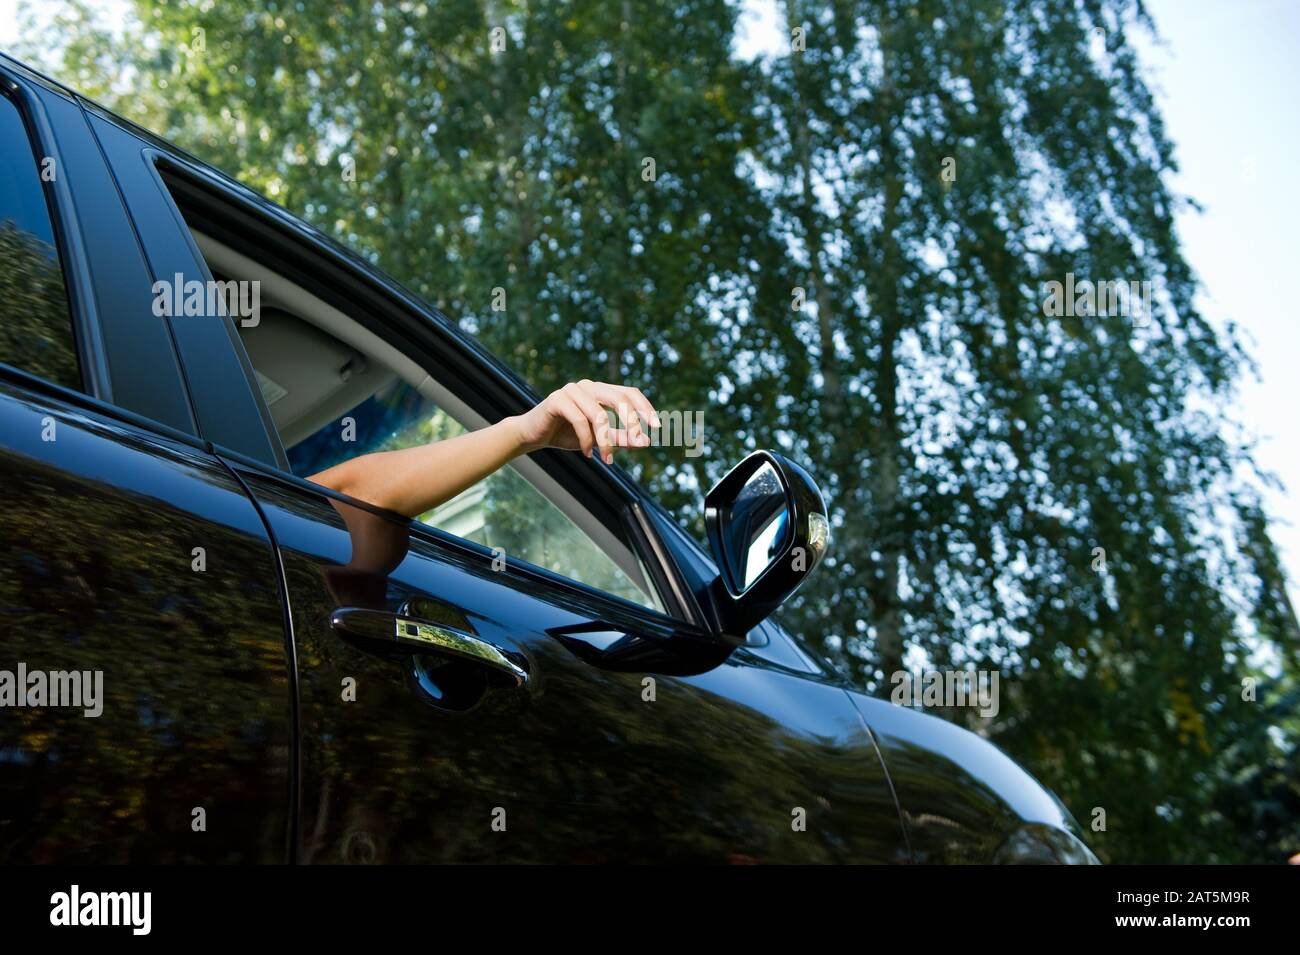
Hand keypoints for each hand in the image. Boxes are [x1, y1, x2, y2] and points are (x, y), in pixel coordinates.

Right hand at [510, 380, 660, 463]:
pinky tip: (589, 453)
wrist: (533, 435)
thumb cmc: (567, 434)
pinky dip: (587, 440)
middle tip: (639, 441)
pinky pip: (580, 420)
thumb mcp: (598, 439)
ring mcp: (572, 390)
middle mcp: (588, 386)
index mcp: (600, 390)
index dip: (645, 408)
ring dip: (606, 440)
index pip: (629, 393)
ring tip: (607, 459)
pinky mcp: (558, 399)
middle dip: (632, 421)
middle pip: (620, 398)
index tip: (657, 427)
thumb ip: (620, 438)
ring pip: (600, 414)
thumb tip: (645, 441)